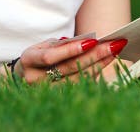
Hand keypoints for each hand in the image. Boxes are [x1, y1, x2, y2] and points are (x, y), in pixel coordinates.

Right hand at [13, 37, 127, 83]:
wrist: (25, 77)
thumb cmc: (39, 56)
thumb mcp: (44, 45)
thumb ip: (62, 45)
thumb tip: (86, 42)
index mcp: (29, 61)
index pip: (50, 57)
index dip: (71, 49)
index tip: (92, 41)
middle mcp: (35, 80)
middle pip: (68, 69)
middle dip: (93, 55)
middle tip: (113, 44)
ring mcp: (47, 92)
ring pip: (77, 79)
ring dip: (99, 64)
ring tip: (114, 51)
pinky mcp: (58, 98)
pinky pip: (80, 86)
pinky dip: (95, 73)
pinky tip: (106, 62)